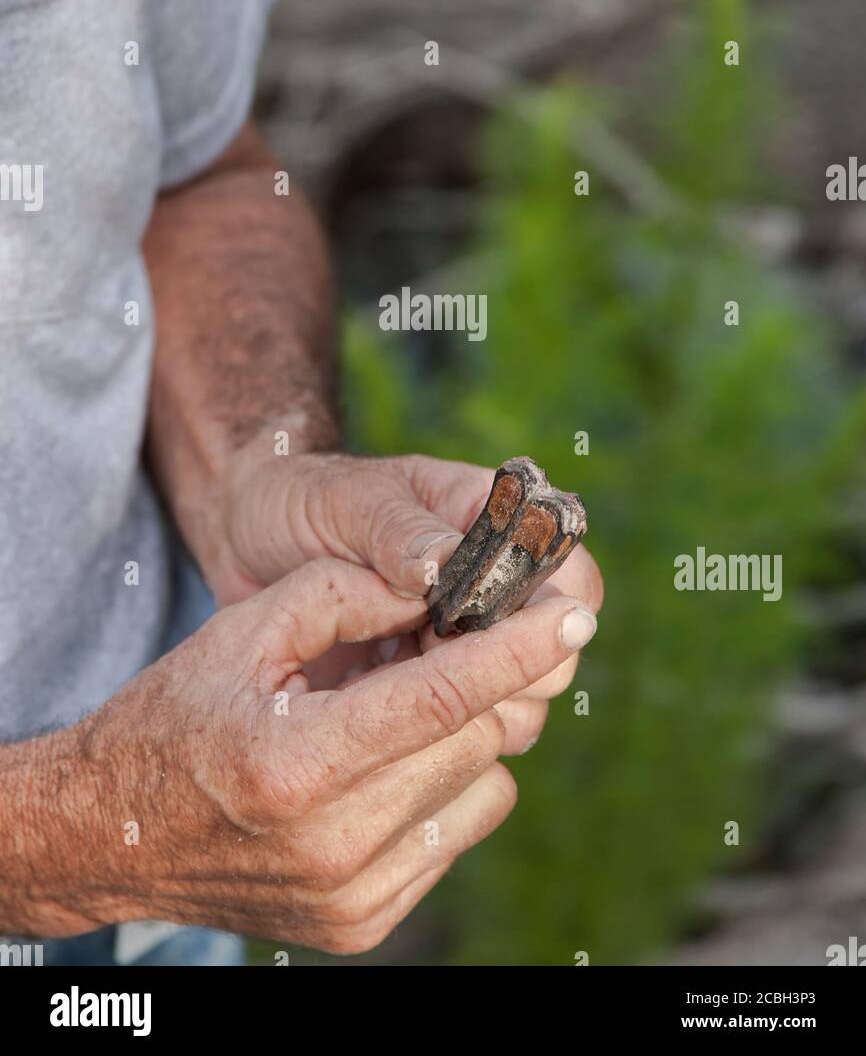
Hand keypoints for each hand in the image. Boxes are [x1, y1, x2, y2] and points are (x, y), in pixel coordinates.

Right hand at [70, 559, 596, 951]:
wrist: (113, 835)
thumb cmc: (176, 718)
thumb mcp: (243, 631)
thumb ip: (342, 593)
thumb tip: (437, 583)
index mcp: (297, 764)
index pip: (440, 699)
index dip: (515, 651)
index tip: (571, 617)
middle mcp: (333, 844)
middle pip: (473, 741)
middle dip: (483, 681)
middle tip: (453, 643)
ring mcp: (354, 897)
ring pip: (482, 789)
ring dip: (465, 736)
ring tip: (404, 709)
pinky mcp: (364, 924)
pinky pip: (455, 836)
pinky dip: (444, 787)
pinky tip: (386, 765)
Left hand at [209, 449, 602, 746]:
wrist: (242, 542)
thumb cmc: (299, 502)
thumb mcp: (342, 501)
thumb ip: (395, 530)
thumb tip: (444, 564)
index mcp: (493, 524)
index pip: (570, 576)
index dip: (548, 613)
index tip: (478, 628)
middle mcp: (493, 589)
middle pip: (555, 654)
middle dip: (508, 673)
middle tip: (424, 656)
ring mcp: (462, 644)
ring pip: (517, 703)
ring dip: (473, 711)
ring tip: (393, 685)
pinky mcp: (424, 689)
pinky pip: (462, 732)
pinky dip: (434, 737)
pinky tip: (379, 721)